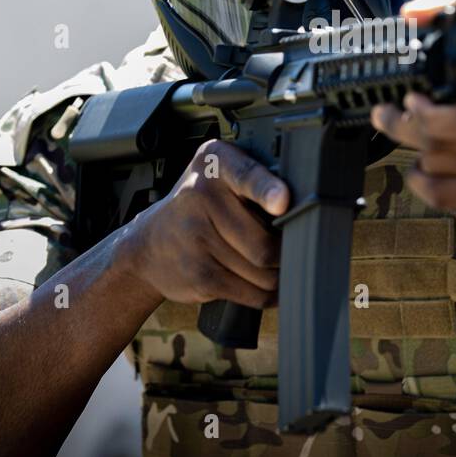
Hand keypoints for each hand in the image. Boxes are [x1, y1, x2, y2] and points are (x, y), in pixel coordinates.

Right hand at [128, 139, 288, 307]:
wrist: (149, 245)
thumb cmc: (201, 207)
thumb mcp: (221, 176)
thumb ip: (258, 179)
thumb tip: (306, 210)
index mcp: (214, 161)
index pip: (245, 175)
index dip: (266, 189)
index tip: (282, 201)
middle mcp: (200, 196)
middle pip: (265, 242)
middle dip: (285, 252)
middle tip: (288, 247)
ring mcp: (196, 239)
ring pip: (264, 273)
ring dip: (278, 276)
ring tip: (273, 265)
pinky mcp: (199, 276)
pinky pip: (253, 294)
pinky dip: (268, 295)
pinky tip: (266, 285)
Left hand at [371, 0, 455, 208]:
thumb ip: (446, 2)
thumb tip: (413, 13)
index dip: (437, 115)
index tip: (411, 98)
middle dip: (410, 127)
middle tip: (387, 111)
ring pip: (448, 168)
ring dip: (414, 149)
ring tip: (402, 128)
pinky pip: (452, 197)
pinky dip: (424, 183)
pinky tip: (417, 166)